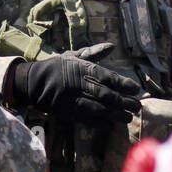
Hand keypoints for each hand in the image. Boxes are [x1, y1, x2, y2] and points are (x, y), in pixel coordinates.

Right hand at [10, 43, 141, 125]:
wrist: (33, 82)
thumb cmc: (56, 67)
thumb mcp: (73, 56)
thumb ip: (93, 53)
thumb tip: (111, 46)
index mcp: (82, 68)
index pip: (107, 76)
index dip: (123, 83)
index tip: (136, 88)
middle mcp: (79, 83)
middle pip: (106, 94)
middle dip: (124, 101)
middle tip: (137, 106)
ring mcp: (73, 99)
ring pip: (99, 108)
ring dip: (115, 115)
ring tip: (128, 118)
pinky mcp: (68, 111)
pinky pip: (87, 119)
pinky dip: (100, 122)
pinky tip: (111, 124)